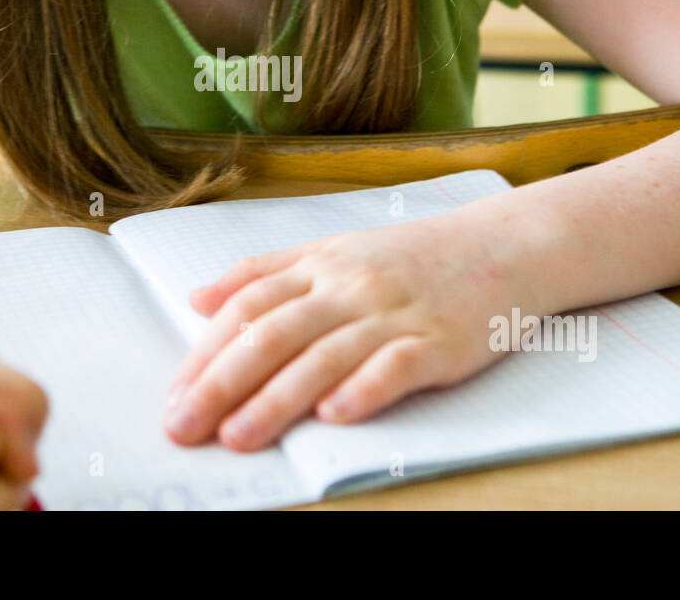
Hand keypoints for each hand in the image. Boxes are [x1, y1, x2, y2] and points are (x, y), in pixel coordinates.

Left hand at [163, 210, 534, 450]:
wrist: (504, 244)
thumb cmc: (410, 257)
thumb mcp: (331, 250)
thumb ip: (264, 273)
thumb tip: (197, 298)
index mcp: (320, 267)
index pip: (250, 307)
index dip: (207, 352)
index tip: (175, 393)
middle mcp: (350, 287)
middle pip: (276, 333)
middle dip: (223, 382)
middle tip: (184, 426)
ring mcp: (395, 313)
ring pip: (326, 355)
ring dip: (277, 398)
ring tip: (237, 436)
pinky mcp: (440, 340)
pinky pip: (398, 365)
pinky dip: (365, 389)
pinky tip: (335, 415)